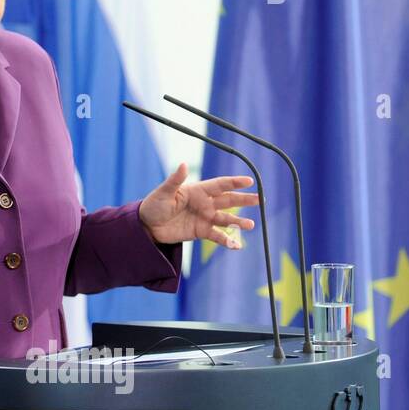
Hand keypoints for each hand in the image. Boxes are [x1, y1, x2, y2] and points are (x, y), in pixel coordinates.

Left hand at [137, 162, 258, 248]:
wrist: (147, 226)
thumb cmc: (154, 205)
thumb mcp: (163, 192)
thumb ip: (175, 180)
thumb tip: (183, 164)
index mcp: (197, 190)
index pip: (220, 184)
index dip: (234, 182)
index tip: (250, 180)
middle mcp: (204, 203)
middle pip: (229, 200)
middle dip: (244, 199)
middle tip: (261, 199)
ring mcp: (204, 218)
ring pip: (226, 219)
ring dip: (239, 222)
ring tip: (252, 225)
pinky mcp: (201, 232)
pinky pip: (218, 236)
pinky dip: (227, 240)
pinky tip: (237, 245)